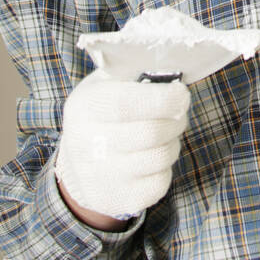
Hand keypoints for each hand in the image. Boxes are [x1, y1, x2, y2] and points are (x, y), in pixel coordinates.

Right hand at [53, 69, 190, 219]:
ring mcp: (99, 177)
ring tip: (169, 132)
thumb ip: (137, 70)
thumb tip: (175, 58)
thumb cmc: (103, 111)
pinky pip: (159, 184)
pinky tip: (156, 156)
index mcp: (84, 106)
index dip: (162, 99)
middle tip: (179, 112)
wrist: (78, 161)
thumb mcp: (109, 82)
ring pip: (159, 158)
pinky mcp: (116, 201)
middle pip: (150, 133)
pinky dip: (166, 168)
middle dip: (176, 119)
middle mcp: (85, 144)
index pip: (126, 104)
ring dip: (174, 141)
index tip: (182, 94)